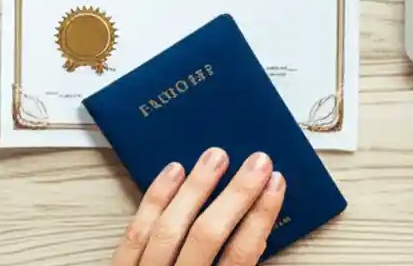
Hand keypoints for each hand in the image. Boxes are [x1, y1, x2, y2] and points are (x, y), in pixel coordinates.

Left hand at [112, 148, 285, 265]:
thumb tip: (259, 235)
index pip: (242, 257)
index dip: (261, 217)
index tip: (277, 185)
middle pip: (208, 236)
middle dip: (237, 194)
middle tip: (258, 162)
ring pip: (170, 227)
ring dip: (196, 187)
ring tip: (217, 156)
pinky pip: (136, 232)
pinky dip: (155, 199)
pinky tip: (173, 172)